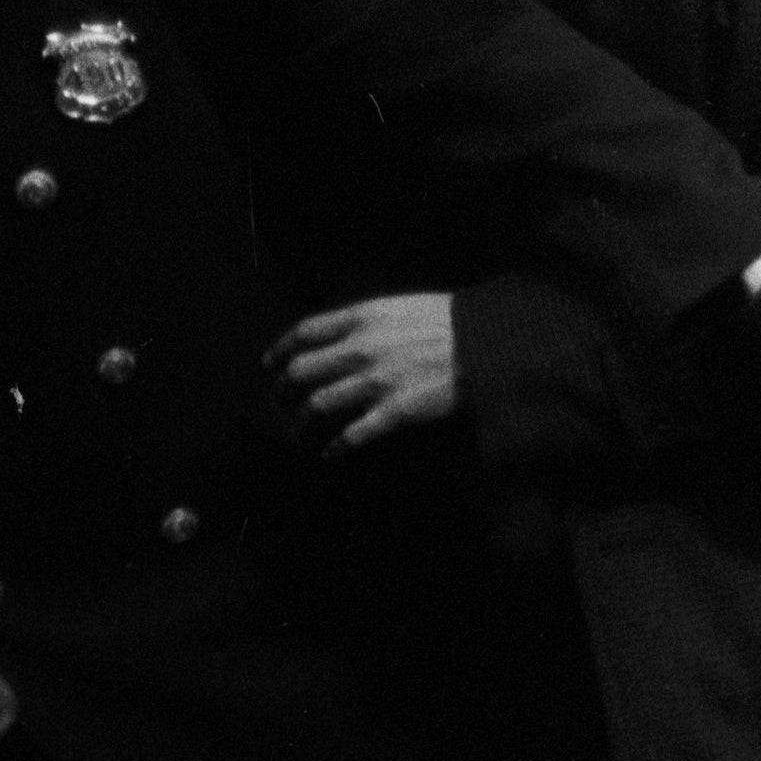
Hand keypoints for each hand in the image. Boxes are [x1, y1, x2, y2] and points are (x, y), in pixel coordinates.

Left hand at [267, 295, 459, 452]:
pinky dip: (335, 448)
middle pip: (302, 371)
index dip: (281, 349)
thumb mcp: (403, 306)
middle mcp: (361, 349)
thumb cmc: (452, 322)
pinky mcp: (394, 412)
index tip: (271, 363)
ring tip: (298, 431)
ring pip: (318, 405)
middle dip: (284, 389)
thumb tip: (338, 335)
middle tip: (282, 399)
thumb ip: (367, 319)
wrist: (490, 345)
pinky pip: (352, 435)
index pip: (304, 333)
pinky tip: (329, 455)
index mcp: (363, 318)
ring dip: (302, 422)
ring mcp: (375, 383)